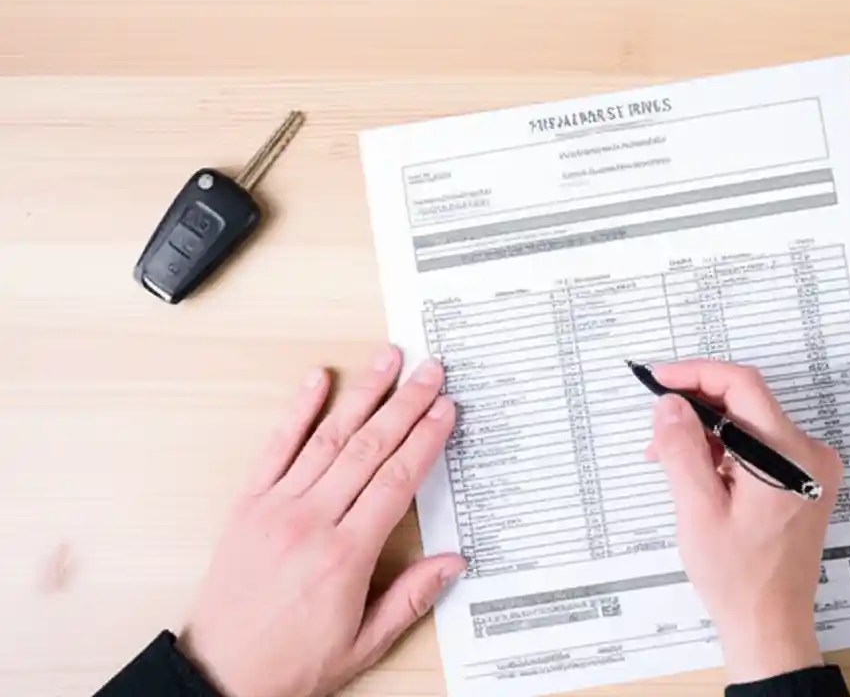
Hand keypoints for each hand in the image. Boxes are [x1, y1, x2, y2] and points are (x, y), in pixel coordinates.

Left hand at [177, 345, 463, 696]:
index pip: (396, 482)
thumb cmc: (290, 663)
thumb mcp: (364, 643)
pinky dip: (298, 411)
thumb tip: (453, 563)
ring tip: (387, 360)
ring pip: (328, 438)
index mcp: (344, 556)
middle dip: (405, 405)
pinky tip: (317, 381)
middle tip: (430, 373)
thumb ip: (411, 598)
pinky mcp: (248, 505)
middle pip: (368, 449)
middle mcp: (310, 522)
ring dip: (362, 394)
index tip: (445, 412)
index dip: (425, 441)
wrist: (220, 676)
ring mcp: (276, 508)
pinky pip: (276, 448)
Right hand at [645, 360, 841, 683]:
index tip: (662, 379)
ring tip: (669, 459)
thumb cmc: (739, 578)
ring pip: (750, 425)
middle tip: (657, 428)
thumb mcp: (698, 510)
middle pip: (747, 403)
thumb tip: (670, 405)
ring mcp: (811, 469)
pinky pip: (760, 447)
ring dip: (708, 432)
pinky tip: (698, 471)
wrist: (770, 624)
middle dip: (696, 409)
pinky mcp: (804, 482)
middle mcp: (810, 455)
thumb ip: (682, 450)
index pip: (743, 386)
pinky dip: (726, 450)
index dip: (697, 374)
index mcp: (789, 457)